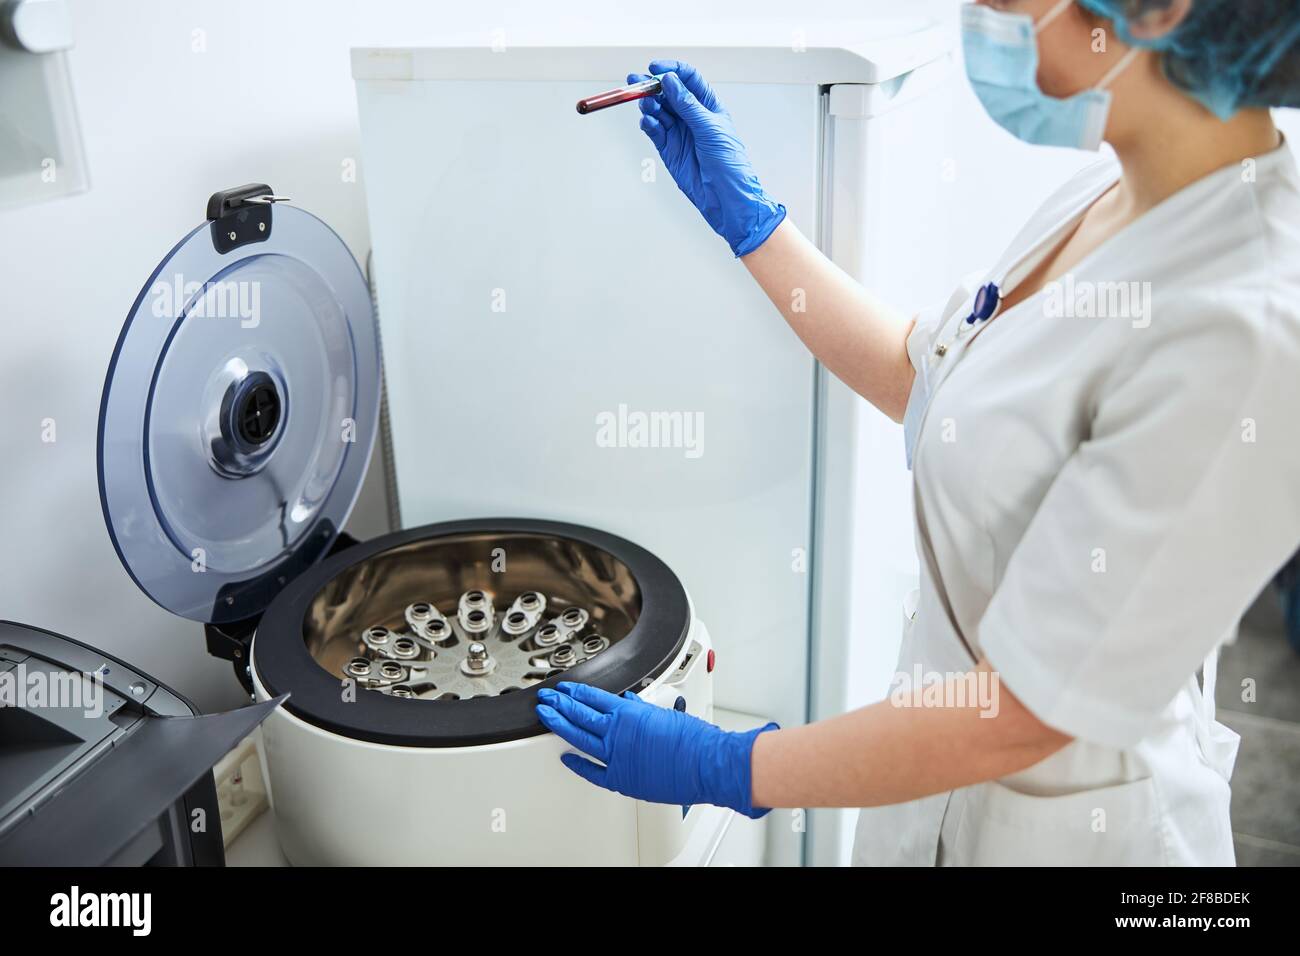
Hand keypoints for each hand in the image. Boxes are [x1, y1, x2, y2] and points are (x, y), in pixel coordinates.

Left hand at [536, 681, 777, 817]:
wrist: (706, 764)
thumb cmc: (694, 739)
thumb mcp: (665, 712)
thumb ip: (642, 708)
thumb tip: (631, 702)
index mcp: (629, 712)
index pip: (593, 697)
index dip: (575, 691)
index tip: (564, 688)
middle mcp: (618, 732)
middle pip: (579, 714)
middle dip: (559, 704)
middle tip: (545, 699)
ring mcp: (616, 756)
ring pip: (579, 738)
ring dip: (560, 725)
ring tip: (546, 717)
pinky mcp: (621, 778)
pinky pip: (592, 771)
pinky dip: (578, 764)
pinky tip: (566, 758)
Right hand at [632, 59, 785, 256]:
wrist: (725, 196)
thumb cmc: (729, 162)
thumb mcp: (710, 127)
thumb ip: (687, 104)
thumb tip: (669, 81)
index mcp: (708, 105)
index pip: (687, 78)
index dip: (671, 70)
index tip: (655, 68)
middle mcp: (692, 116)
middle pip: (667, 92)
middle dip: (651, 85)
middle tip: (635, 82)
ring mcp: (679, 132)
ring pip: (658, 110)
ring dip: (649, 104)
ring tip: (646, 105)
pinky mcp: (669, 149)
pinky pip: (654, 130)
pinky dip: (648, 123)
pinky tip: (647, 121)